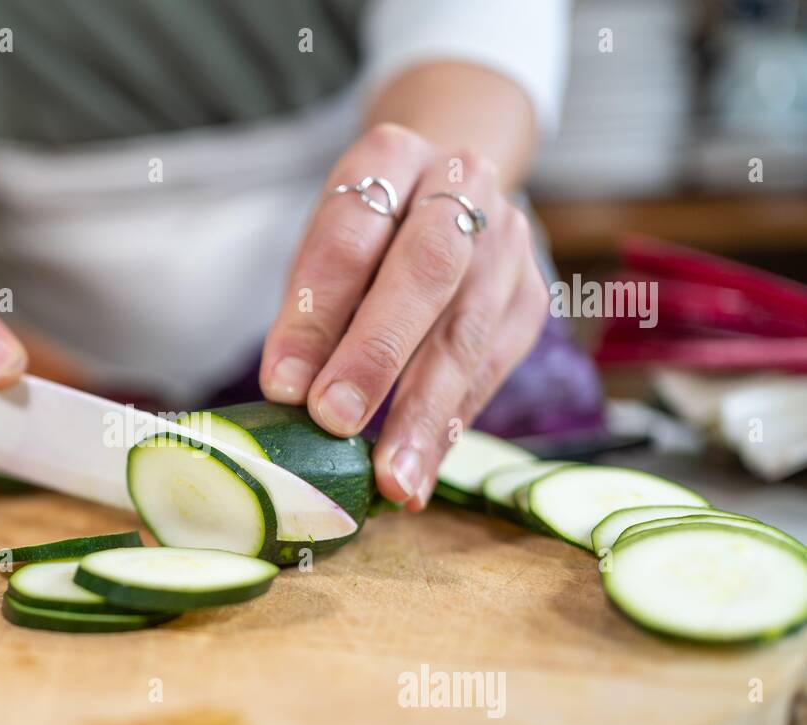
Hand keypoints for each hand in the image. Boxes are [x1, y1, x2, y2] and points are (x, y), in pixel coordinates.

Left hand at [259, 123, 548, 510]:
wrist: (448, 192)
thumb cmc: (367, 233)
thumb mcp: (323, 248)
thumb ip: (308, 310)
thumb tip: (290, 390)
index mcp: (392, 158)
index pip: (351, 233)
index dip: (316, 312)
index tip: (283, 385)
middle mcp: (462, 186)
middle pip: (425, 271)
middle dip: (378, 353)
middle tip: (335, 420)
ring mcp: (508, 243)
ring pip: (467, 332)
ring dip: (424, 414)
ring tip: (391, 479)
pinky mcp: (529, 300)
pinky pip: (490, 372)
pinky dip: (449, 428)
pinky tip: (418, 475)